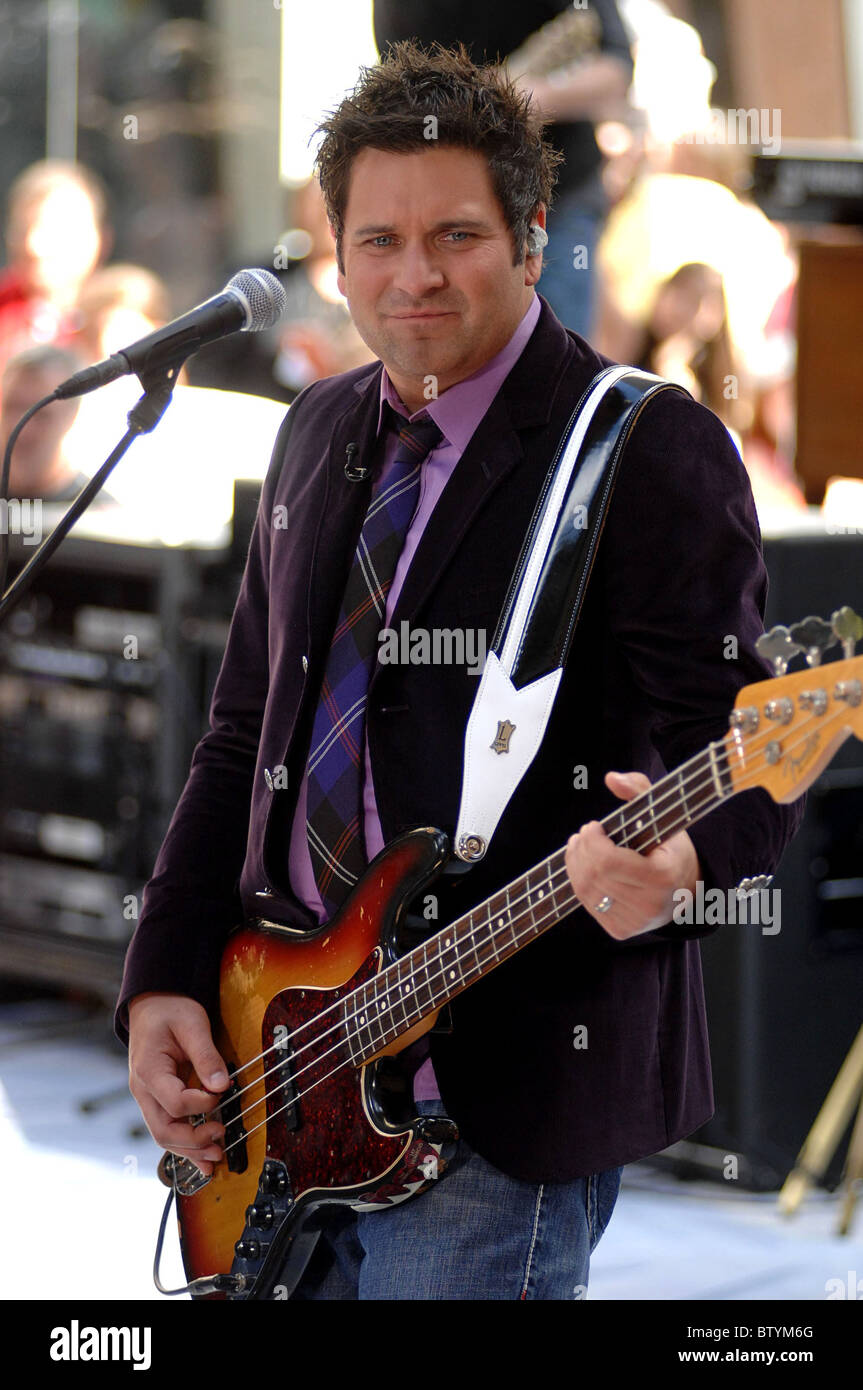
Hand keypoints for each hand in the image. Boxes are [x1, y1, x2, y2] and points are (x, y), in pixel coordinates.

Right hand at [128, 993, 229, 1175]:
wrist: (152, 1004)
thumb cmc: (170, 1010)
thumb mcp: (192, 1024)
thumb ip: (207, 1056)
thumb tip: (222, 1085)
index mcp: (149, 1070)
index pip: (175, 1102)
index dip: (202, 1104)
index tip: (222, 1093)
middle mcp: (143, 1089)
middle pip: (163, 1130)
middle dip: (193, 1142)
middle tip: (220, 1142)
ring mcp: (147, 1097)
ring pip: (163, 1135)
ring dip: (189, 1150)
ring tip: (215, 1157)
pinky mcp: (156, 1099)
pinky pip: (167, 1127)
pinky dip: (184, 1143)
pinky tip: (202, 1155)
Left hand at [564, 771, 700, 939]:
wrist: (686, 888)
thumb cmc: (669, 847)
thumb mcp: (663, 814)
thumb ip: (640, 789)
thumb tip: (612, 778)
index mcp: (662, 877)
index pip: (608, 861)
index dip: (592, 841)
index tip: (593, 825)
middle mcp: (649, 905)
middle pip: (594, 875)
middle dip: (580, 849)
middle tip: (582, 834)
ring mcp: (634, 922)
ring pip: (586, 891)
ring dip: (574, 864)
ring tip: (578, 846)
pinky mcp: (620, 931)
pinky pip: (588, 905)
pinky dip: (579, 882)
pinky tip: (584, 866)